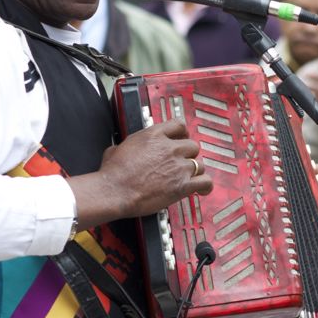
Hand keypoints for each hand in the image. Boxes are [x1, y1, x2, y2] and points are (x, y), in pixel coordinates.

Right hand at [70, 119, 212, 227]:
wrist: (114, 191)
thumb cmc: (112, 173)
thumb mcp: (117, 148)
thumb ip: (129, 145)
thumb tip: (121, 149)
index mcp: (154, 135)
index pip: (179, 125)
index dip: (182, 134)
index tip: (182, 139)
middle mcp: (170, 148)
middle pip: (192, 145)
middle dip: (188, 154)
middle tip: (182, 162)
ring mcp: (178, 166)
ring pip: (199, 163)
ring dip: (195, 170)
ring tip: (189, 177)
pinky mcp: (183, 185)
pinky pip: (205, 182)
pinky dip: (205, 186)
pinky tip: (201, 189)